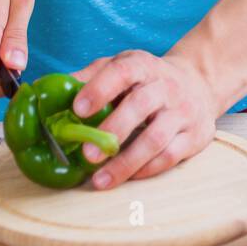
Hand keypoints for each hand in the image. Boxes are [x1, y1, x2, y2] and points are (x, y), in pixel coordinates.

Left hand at [68, 49, 217, 188]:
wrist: (198, 83)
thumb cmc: (147, 79)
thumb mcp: (122, 67)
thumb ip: (90, 77)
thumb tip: (48, 90)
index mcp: (142, 65)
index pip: (122, 72)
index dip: (100, 89)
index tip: (78, 109)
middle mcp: (165, 86)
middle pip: (140, 106)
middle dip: (112, 130)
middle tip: (86, 153)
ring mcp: (182, 111)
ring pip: (156, 137)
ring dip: (127, 161)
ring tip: (100, 179)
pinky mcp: (193, 136)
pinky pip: (170, 156)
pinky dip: (146, 169)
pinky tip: (126, 178)